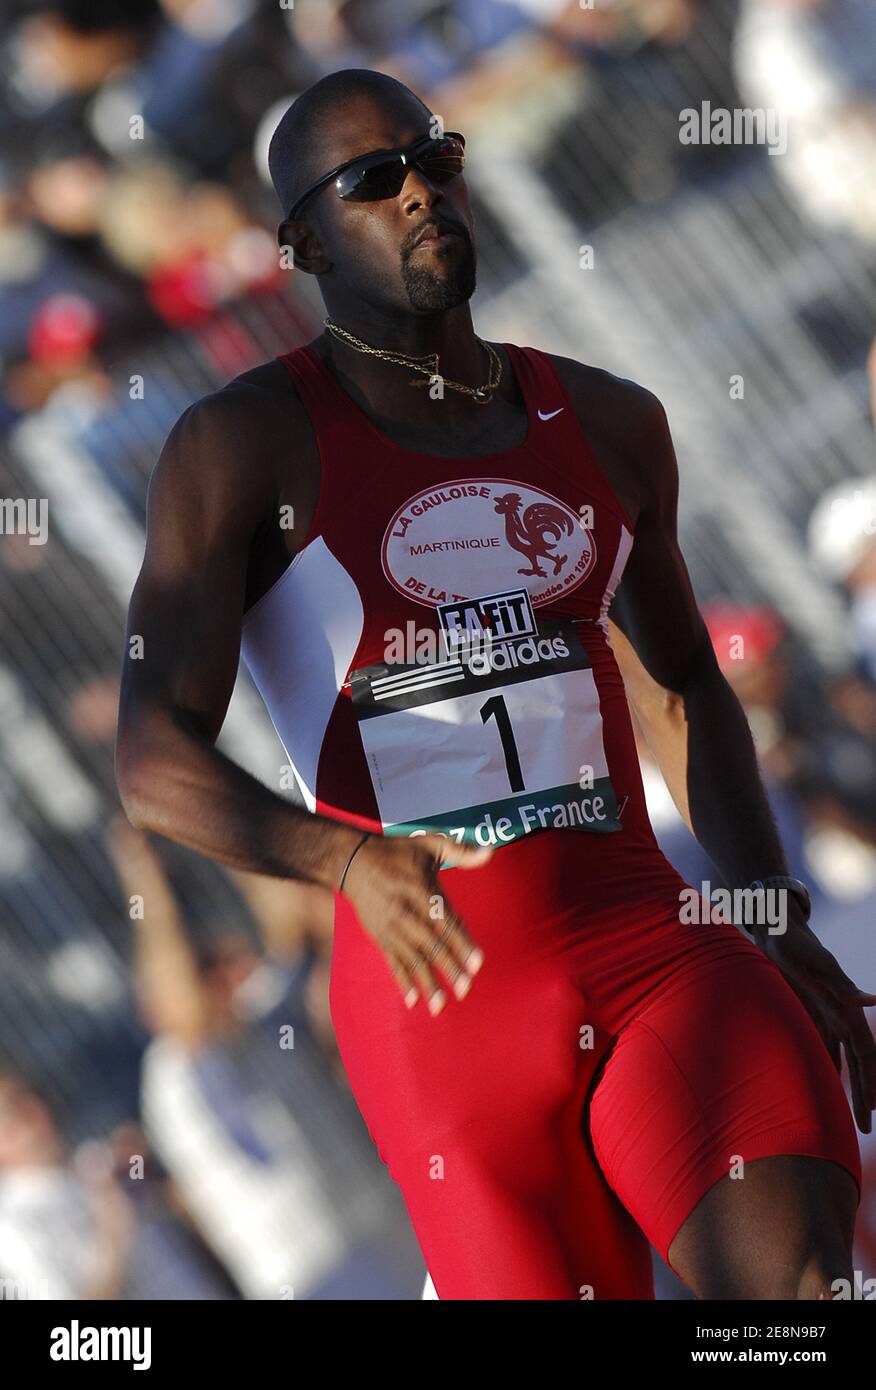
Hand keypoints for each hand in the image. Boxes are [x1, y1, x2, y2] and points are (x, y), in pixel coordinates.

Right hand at [342, 833, 493, 1014]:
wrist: (352, 862)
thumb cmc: (395, 852)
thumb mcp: (428, 844)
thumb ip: (460, 851)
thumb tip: (490, 852)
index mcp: (421, 890)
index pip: (446, 921)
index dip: (462, 942)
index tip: (477, 963)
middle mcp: (406, 912)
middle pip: (431, 944)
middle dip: (449, 968)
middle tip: (466, 990)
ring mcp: (391, 927)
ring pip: (413, 958)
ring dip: (428, 982)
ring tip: (440, 1006)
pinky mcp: (380, 936)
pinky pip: (393, 961)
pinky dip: (402, 981)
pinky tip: (413, 1000)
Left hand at [753, 911, 875, 1132]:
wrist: (777, 932)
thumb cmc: (797, 946)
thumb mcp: (819, 963)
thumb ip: (843, 985)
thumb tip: (874, 1001)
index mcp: (846, 1008)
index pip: (865, 1052)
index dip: (870, 1080)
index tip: (872, 1109)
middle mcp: (840, 1015)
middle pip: (857, 1062)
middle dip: (863, 1094)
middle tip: (865, 1129)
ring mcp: (825, 1015)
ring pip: (841, 1060)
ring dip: (847, 1088)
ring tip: (852, 1119)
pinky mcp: (808, 1013)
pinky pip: (822, 1049)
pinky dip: (826, 1069)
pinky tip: (824, 1088)